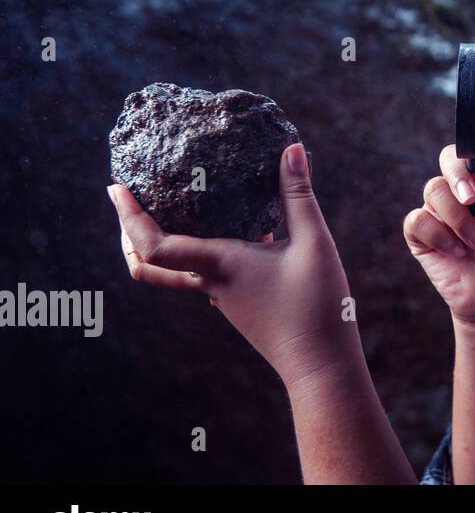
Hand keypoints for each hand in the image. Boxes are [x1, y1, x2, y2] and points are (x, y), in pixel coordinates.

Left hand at [108, 143, 361, 386]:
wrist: (321, 363)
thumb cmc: (317, 304)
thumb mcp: (314, 242)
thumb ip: (298, 194)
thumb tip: (291, 149)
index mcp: (219, 265)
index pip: (153, 245)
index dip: (129, 217)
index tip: (116, 188)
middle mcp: (211, 282)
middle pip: (148, 264)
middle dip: (129, 233)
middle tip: (126, 201)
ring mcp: (223, 296)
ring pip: (175, 271)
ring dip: (157, 244)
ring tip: (166, 212)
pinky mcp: (239, 303)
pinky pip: (204, 274)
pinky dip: (198, 251)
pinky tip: (234, 232)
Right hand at [403, 118, 474, 331]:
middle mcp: (466, 190)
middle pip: (450, 156)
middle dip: (459, 170)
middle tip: (473, 194)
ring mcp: (442, 212)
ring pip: (434, 189)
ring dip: (459, 219)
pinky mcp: (423, 235)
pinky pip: (419, 219)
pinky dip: (440, 235)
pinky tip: (457, 253)